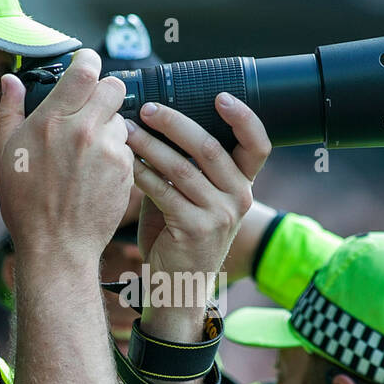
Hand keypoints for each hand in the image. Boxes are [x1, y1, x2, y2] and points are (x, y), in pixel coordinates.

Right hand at [0, 49, 133, 264]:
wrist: (56, 245)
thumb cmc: (26, 203)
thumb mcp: (6, 153)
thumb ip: (10, 110)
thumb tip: (11, 80)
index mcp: (54, 119)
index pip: (86, 69)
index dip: (88, 62)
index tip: (85, 66)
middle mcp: (85, 130)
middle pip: (114, 86)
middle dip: (104, 92)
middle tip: (91, 108)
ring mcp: (110, 151)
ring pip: (120, 119)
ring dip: (109, 127)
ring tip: (88, 151)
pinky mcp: (126, 171)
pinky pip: (126, 148)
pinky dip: (115, 155)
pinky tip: (96, 173)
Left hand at [124, 94, 269, 331]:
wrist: (179, 286)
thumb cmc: (179, 234)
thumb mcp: (191, 196)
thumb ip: (184, 165)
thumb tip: (156, 121)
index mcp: (243, 185)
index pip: (258, 145)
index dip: (244, 118)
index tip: (220, 97)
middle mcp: (239, 198)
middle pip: (210, 147)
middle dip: (175, 122)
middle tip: (147, 108)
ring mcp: (221, 215)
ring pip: (182, 167)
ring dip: (149, 145)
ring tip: (125, 131)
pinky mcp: (197, 229)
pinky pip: (164, 191)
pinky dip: (142, 174)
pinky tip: (126, 163)